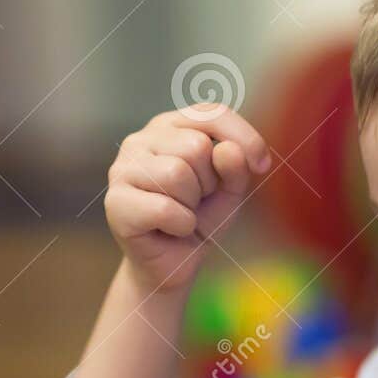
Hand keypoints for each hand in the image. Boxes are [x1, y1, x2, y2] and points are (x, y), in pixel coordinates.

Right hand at [105, 105, 270, 293]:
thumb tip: (226, 151)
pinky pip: (163, 207)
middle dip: (209, 182)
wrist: (173, 264)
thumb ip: (236, 168)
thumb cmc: (199, 220)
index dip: (243, 137)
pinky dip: (180, 225)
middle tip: (197, 202)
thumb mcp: (229, 191)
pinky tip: (171, 230)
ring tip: (182, 214)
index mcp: (170, 127)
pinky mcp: (115, 202)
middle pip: (195, 146)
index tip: (262, 165)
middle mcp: (142, 139)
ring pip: (177, 172)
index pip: (211, 113)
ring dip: (192, 204)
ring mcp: (123, 168)